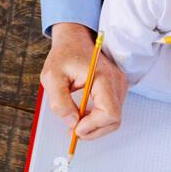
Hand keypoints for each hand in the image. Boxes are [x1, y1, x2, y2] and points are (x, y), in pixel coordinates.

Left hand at [40, 23, 127, 140]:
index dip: (93, 126)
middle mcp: (116, 82)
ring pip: (113, 119)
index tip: (76, 129)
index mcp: (103, 78)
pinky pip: (111, 111)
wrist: (74, 40)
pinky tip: (83, 116)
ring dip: (95, 126)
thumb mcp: (51, 78)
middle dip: (93, 130)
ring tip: (76, 123)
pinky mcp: (116, 89)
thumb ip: (59, 102)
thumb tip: (72, 122)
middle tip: (73, 131)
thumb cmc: (64, 55)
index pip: (109, 112)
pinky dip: (97, 119)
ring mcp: (119, 86)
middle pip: (114, 120)